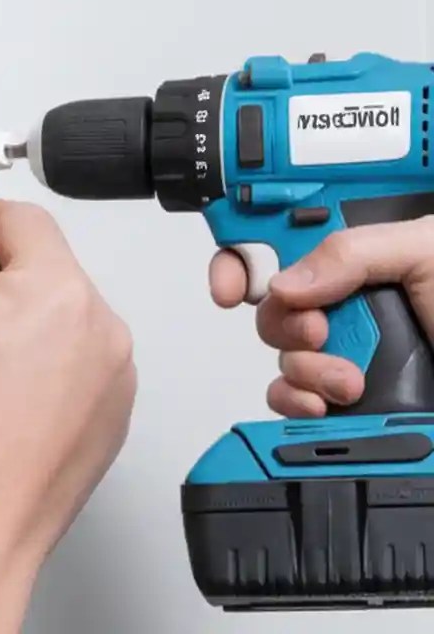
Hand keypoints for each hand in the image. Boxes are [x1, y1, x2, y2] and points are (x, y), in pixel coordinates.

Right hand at [0, 198, 137, 633]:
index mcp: (54, 291)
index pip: (23, 218)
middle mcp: (101, 328)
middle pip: (50, 268)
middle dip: (1, 276)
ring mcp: (116, 376)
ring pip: (66, 316)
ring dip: (26, 322)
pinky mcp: (115, 416)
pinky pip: (81, 362)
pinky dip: (47, 365)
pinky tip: (0, 401)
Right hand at [209, 219, 433, 416]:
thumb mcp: (430, 254)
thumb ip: (355, 252)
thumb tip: (289, 279)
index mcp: (364, 252)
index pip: (280, 239)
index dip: (241, 256)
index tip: (230, 285)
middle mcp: (349, 297)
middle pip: (271, 303)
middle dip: (287, 323)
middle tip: (319, 332)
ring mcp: (347, 347)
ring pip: (280, 354)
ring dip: (305, 369)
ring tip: (350, 380)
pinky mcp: (346, 393)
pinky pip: (289, 395)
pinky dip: (297, 401)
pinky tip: (326, 402)